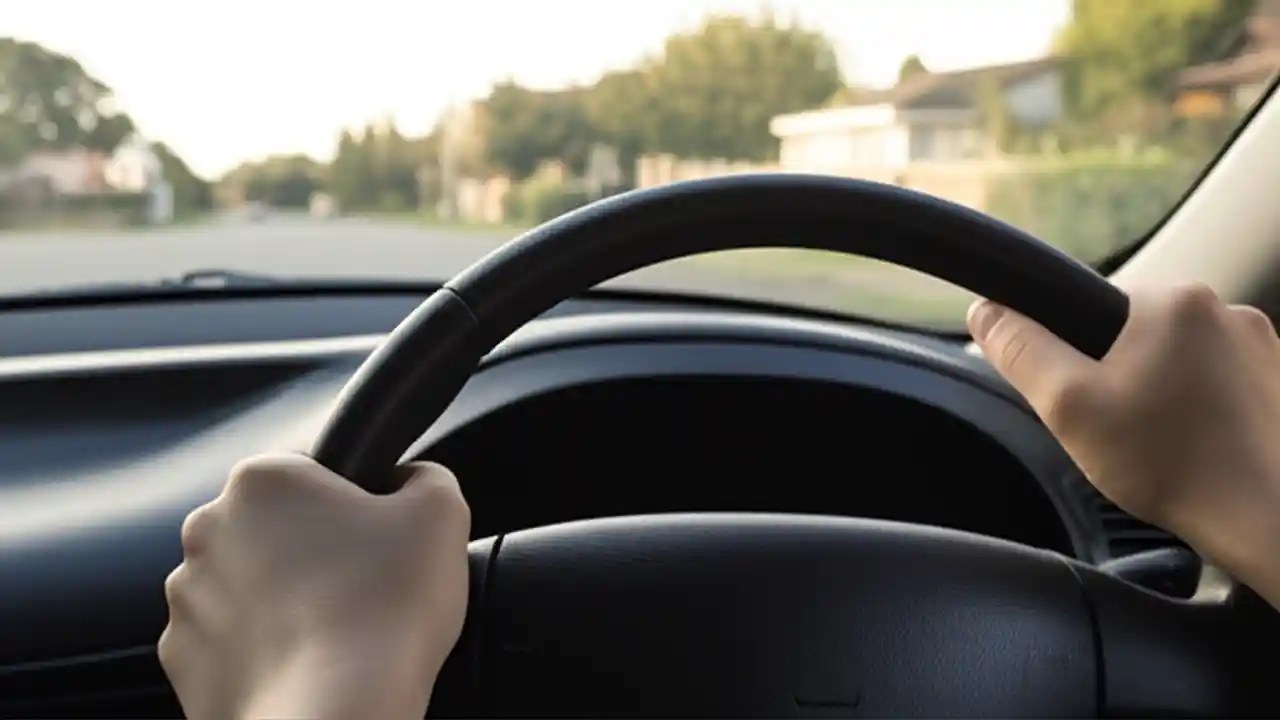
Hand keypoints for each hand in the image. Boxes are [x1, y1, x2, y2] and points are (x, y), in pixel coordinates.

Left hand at [159, 454, 469, 719]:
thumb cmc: (385, 608)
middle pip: (274, 527)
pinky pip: (227, 641)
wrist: (335, 712)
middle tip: (363, 586)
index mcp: (264, 479)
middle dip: (312, 550)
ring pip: (247, 584)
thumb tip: (411, 479)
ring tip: (335, 631)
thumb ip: (424, 476)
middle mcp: (209, 530)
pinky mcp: (182, 659)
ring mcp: (188, 598)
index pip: (311, 472)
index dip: (354, 504)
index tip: (379, 541)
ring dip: (283, 599)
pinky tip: (304, 663)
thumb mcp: (440, 512)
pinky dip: (261, 650)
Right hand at [967, 283, 1279, 605]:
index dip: (1076, 357)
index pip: (1094, 309)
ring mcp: (1264, 344)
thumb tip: (985, 311)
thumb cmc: (1172, 465)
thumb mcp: (1069, 406)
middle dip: (1122, 378)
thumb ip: (1021, 351)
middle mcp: (1226, 309)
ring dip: (1164, 393)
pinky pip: (1219, 383)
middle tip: (1123, 430)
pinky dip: (1203, 410)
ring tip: (1166, 444)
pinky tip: (1200, 447)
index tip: (1088, 402)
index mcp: (1171, 300)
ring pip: (1180, 361)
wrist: (1270, 517)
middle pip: (1138, 335)